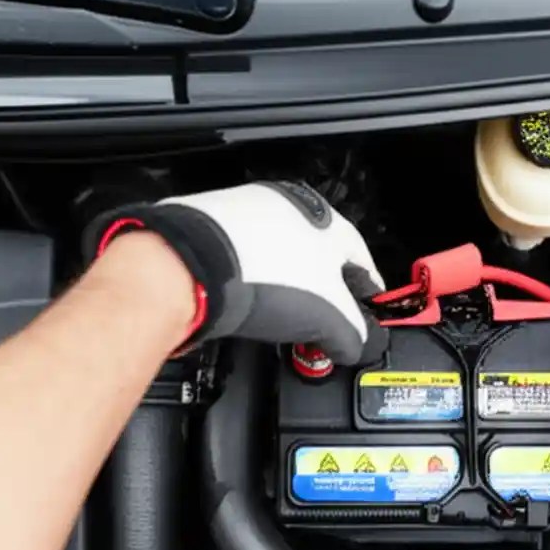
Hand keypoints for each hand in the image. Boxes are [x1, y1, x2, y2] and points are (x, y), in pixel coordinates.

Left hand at [85, 181, 387, 361]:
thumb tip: (357, 346)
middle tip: (322, 323)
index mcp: (324, 217)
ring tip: (279, 317)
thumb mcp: (327, 318)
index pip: (360, 260)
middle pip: (316, 256)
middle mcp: (285, 204)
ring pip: (276, 255)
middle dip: (321, 293)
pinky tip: (244, 302)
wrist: (184, 267)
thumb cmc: (258, 276)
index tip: (365, 312)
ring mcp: (242, 210)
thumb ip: (353, 334)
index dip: (366, 293)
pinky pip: (240, 257)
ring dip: (283, 286)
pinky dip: (248, 281)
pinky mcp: (207, 223)